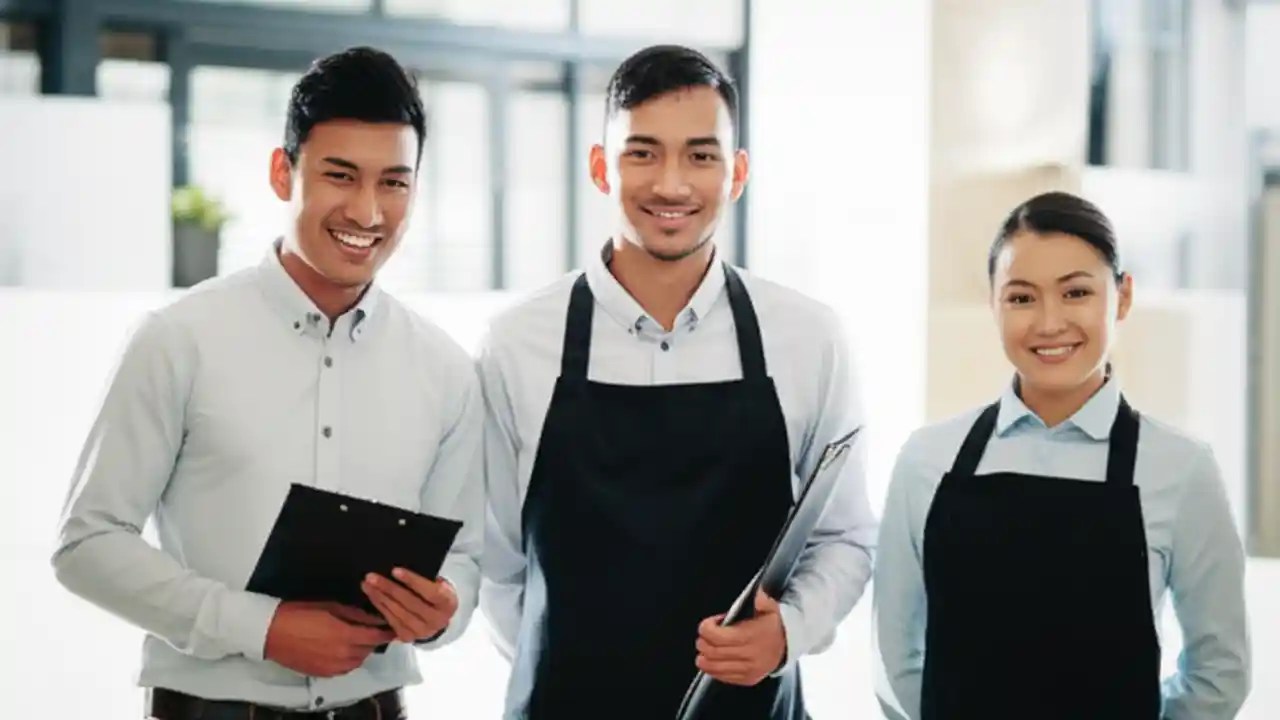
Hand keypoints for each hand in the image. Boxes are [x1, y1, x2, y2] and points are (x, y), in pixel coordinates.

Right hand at [264, 601, 396, 677]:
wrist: (270, 632)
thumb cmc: (298, 614)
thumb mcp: (330, 607)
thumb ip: (355, 614)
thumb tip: (373, 617)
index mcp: (345, 635)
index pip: (375, 637)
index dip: (386, 632)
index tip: (392, 628)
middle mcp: (342, 654)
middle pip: (368, 650)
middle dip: (373, 639)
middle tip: (372, 629)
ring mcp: (332, 667)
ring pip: (358, 661)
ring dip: (361, 650)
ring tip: (356, 638)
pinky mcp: (323, 673)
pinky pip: (344, 669)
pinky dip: (349, 660)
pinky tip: (343, 649)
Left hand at [361, 568, 457, 643]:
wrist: (438, 617)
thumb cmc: (436, 593)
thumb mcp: (438, 583)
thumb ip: (426, 578)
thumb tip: (399, 570)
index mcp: (448, 604)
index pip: (430, 592)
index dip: (413, 581)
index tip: (395, 570)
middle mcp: (437, 621)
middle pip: (410, 603)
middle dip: (389, 588)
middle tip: (372, 577)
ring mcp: (422, 632)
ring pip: (398, 613)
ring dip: (380, 597)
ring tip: (367, 584)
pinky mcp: (407, 637)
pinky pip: (390, 620)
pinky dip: (380, 606)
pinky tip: (373, 595)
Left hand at [695, 590, 787, 686]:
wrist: (788, 646)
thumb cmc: (775, 626)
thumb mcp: (771, 608)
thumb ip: (764, 600)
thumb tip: (759, 595)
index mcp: (752, 637)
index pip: (717, 637)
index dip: (706, 628)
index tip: (709, 623)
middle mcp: (749, 655)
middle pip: (712, 652)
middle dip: (702, 642)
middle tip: (705, 635)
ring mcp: (748, 670)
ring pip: (714, 668)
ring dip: (704, 658)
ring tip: (705, 648)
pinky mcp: (747, 679)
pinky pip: (722, 677)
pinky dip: (712, 669)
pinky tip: (713, 660)